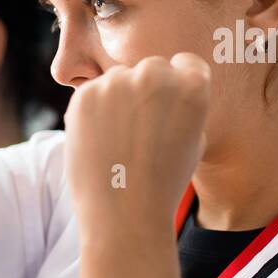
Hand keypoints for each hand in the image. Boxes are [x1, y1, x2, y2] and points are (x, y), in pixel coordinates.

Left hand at [64, 54, 210, 235]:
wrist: (126, 213)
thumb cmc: (163, 182)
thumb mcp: (193, 139)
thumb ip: (181, 105)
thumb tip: (164, 87)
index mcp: (193, 85)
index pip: (185, 64)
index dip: (176, 87)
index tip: (166, 109)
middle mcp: (156, 75)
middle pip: (151, 68)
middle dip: (146, 90)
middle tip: (140, 129)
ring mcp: (117, 82)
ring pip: (118, 79)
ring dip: (117, 99)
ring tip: (119, 141)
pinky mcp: (84, 95)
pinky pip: (92, 94)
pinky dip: (92, 112)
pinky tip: (100, 142)